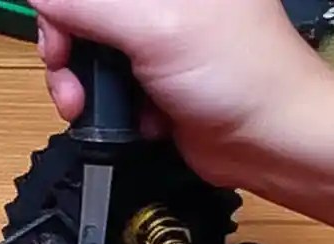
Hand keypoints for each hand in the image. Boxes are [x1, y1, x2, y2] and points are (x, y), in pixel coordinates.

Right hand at [28, 0, 333, 187]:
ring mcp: (159, 36)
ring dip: (80, 82)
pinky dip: (107, 103)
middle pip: (83, 10)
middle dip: (65, 45)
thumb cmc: (241, 76)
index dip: (65, 7)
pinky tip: (130, 118)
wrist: (275, 141)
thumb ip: (87, 5)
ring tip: (85, 107)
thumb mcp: (152, 25)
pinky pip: (109, 83)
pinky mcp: (158, 77)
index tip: (58, 36)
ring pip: (90, 49)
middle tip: (66, 74)